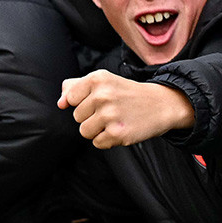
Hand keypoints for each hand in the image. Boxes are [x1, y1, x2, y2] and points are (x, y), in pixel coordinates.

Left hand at [58, 71, 195, 148]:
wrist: (161, 104)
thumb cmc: (126, 93)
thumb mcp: (102, 81)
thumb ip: (74, 88)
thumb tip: (60, 103)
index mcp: (97, 79)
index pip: (71, 98)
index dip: (83, 102)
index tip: (99, 100)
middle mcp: (103, 95)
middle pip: (77, 117)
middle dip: (91, 116)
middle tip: (111, 110)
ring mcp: (110, 115)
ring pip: (84, 131)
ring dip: (97, 130)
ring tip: (114, 121)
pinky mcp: (118, 134)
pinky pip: (97, 143)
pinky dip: (107, 140)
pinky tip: (121, 129)